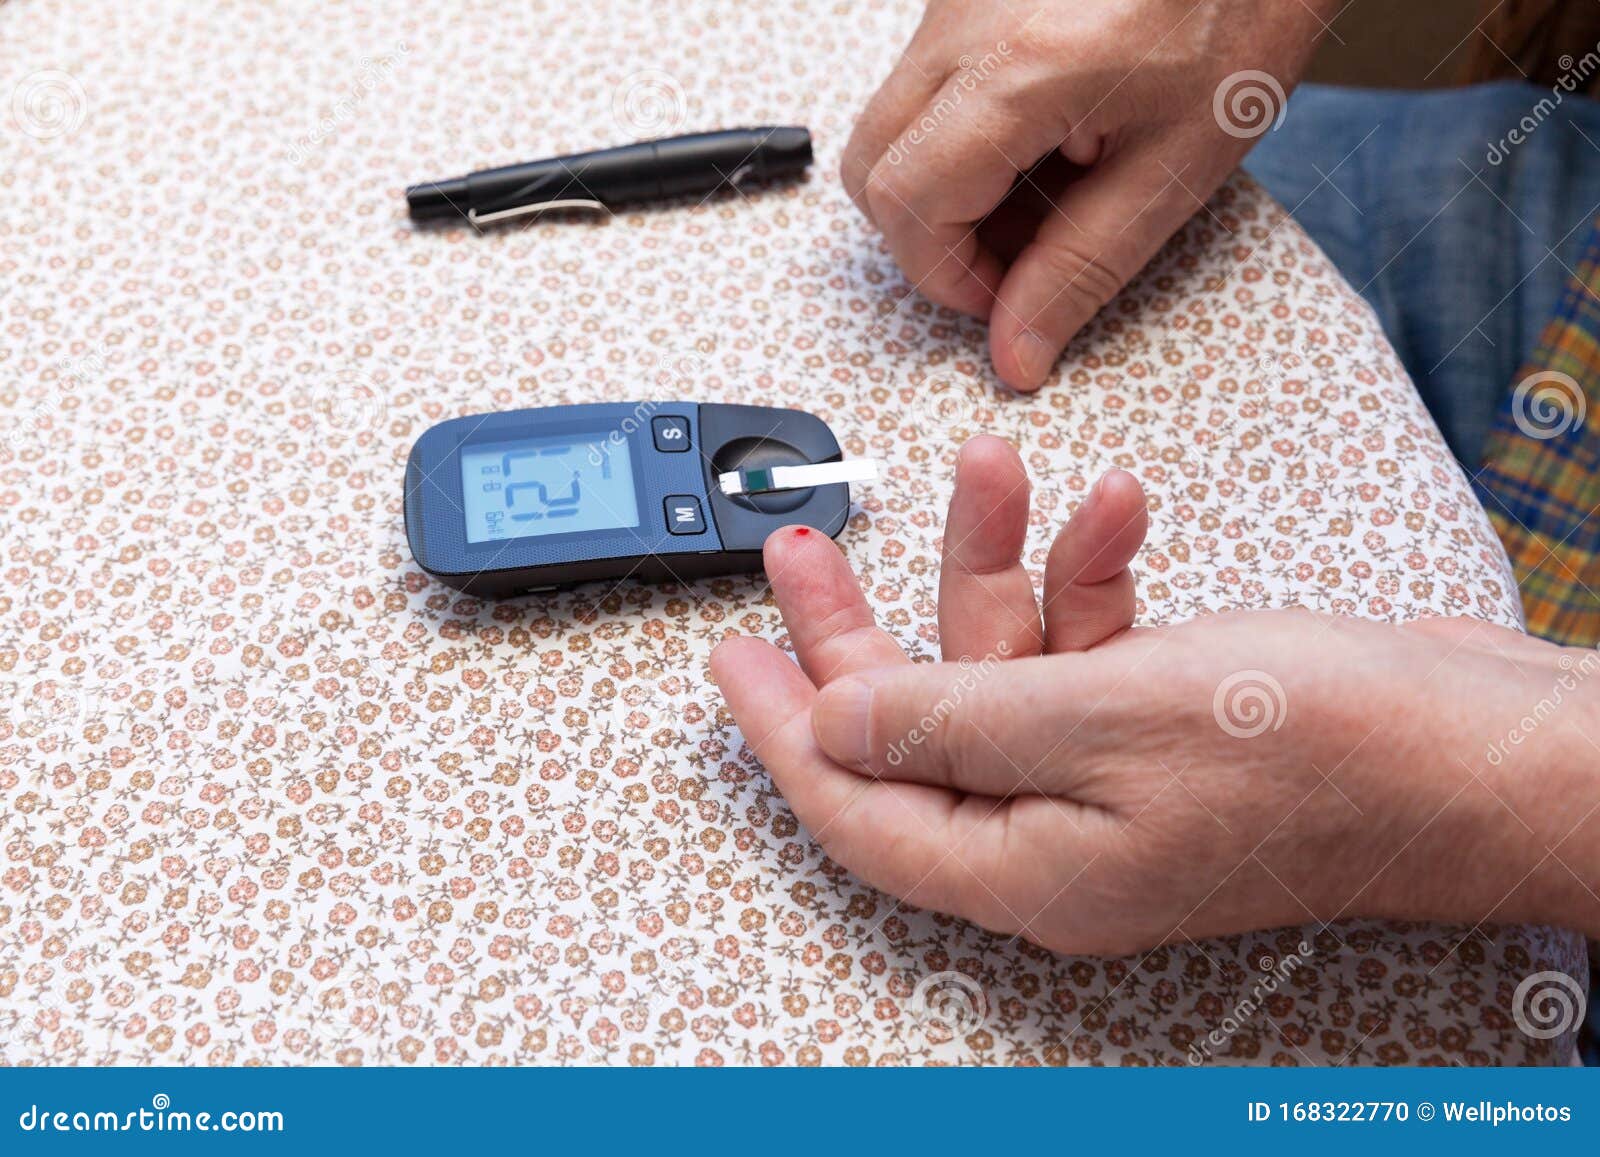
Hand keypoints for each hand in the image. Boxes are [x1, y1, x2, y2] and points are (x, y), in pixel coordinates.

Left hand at [711, 437, 1599, 954]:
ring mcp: (1114, 783)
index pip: (856, 808)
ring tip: (987, 468)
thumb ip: (949, 720)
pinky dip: (1088, 577)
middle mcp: (1058, 838)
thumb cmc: (1327, 750)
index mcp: (1026, 868)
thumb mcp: (1102, 715)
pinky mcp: (1165, 729)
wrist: (1486, 749)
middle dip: (859, 629)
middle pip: (913, 729)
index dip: (783, 730)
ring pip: (1002, 670)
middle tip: (803, 550)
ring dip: (993, 566)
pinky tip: (1112, 509)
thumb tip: (833, 724)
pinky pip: (1089, 651)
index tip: (731, 655)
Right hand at [842, 0, 1335, 389]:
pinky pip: (926, 87)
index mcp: (1018, 72)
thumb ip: (1082, 267)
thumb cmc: (1240, 17)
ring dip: (949, 185)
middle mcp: (963, 23)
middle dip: (931, 237)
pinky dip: (965, 135)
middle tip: (1019, 251)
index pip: (907, 204)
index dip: (948, 277)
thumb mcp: (1176, 167)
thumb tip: (1014, 352)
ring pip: (892, 129)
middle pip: (870, 170)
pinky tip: (1048, 131)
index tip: (1008, 295)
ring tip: (1047, 182)